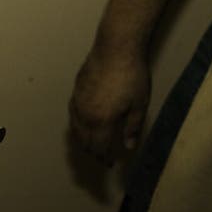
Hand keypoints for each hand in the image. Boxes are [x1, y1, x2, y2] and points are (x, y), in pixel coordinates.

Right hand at [68, 47, 150, 164]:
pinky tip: (83, 124)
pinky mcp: (75, 93)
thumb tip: (128, 146)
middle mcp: (85, 116)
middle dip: (92, 152)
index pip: (98, 147)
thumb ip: (132, 127)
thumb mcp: (139, 104)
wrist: (115, 48)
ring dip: (82, 140)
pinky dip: (77, 126)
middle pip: (84, 141)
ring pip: (75, 130)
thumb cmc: (132, 75)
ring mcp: (77, 104)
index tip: (108, 164)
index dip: (103, 158)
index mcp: (102, 121)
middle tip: (100, 157)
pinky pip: (73, 116)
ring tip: (90, 144)